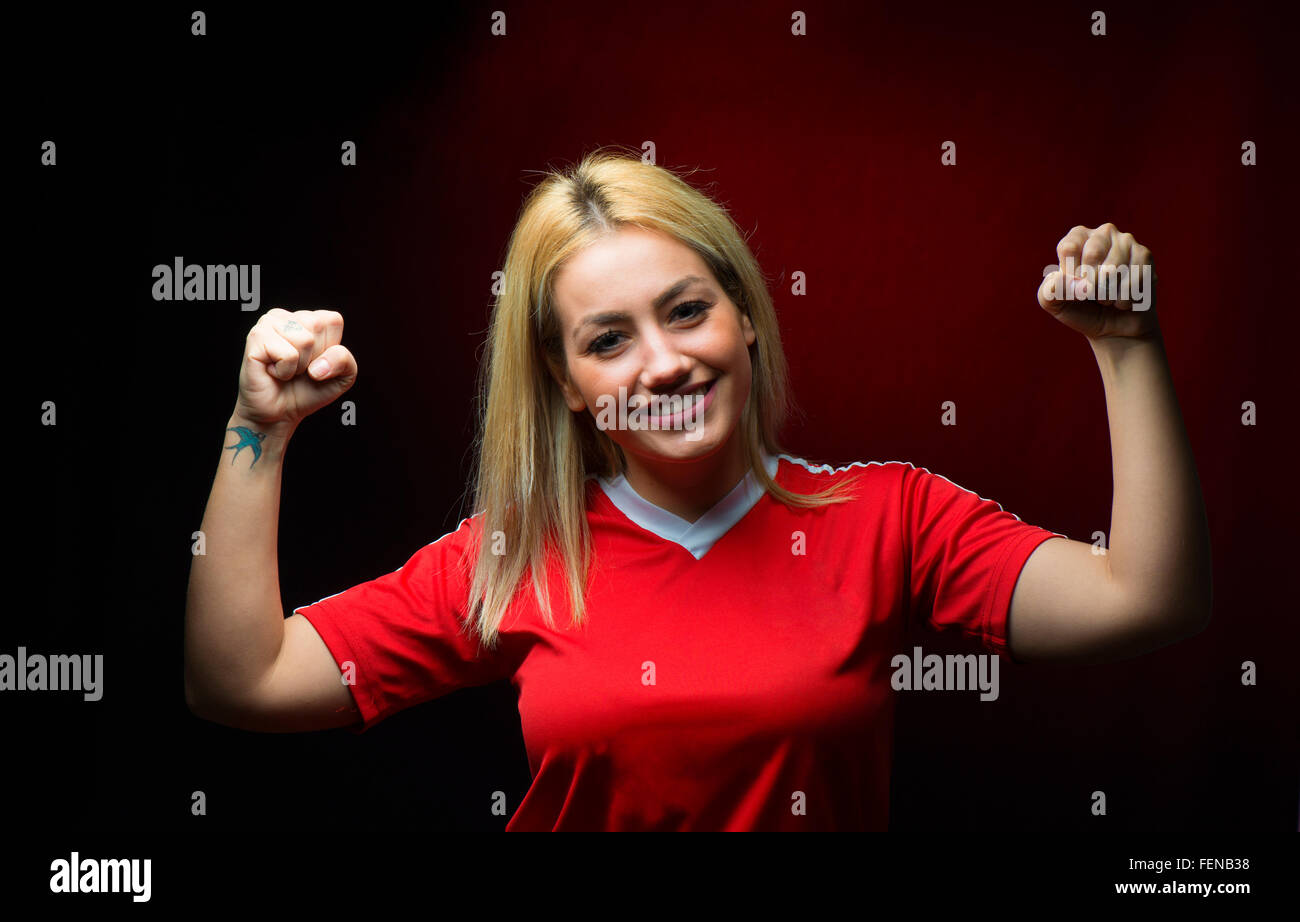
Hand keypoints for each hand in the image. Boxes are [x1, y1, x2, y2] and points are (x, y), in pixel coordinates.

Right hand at [234, 308, 357, 430]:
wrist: (279, 413)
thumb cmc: (308, 390)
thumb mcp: (342, 376)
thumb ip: (345, 360)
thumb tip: (319, 364)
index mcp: (307, 318)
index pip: (333, 320)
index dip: (330, 349)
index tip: (315, 362)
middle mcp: (286, 316)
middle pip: (318, 327)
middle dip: (314, 357)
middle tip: (298, 368)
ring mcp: (268, 324)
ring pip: (305, 340)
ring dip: (299, 365)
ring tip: (286, 370)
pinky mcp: (256, 337)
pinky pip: (288, 355)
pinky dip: (285, 371)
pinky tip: (273, 371)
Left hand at [1038, 223, 1159, 341]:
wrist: (1114, 327)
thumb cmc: (1081, 310)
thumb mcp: (1055, 304)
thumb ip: (1048, 291)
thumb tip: (1060, 279)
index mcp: (1077, 237)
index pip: (1069, 248)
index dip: (1071, 275)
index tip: (1076, 285)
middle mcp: (1103, 233)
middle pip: (1093, 253)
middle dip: (1090, 285)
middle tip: (1092, 294)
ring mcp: (1126, 242)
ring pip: (1114, 269)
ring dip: (1108, 294)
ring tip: (1107, 298)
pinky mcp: (1145, 256)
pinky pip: (1134, 278)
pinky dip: (1125, 298)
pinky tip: (1123, 300)